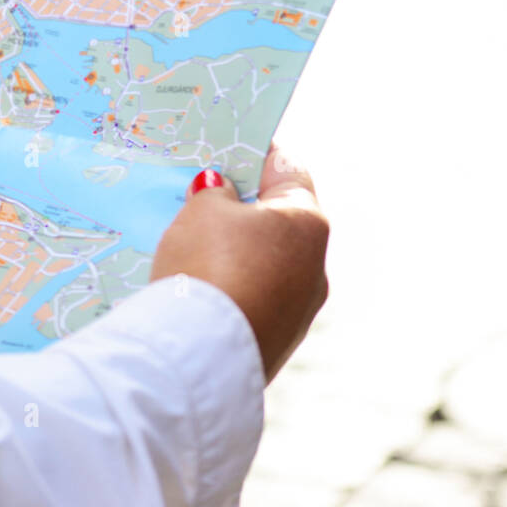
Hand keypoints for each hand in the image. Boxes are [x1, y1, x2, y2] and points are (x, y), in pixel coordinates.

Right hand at [150, 144, 328, 381]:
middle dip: (242, 207)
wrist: (199, 359)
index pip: (286, 169)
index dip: (254, 153)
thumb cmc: (206, 265)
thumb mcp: (201, 210)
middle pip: (277, 220)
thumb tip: (222, 193)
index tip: (227, 147)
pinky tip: (199, 287)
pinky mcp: (278, 343)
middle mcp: (315, 266)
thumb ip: (214, 193)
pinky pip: (254, 299)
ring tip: (192, 244)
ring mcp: (300, 311)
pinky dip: (231, 287)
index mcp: (307, 221)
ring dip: (236, 251)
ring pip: (267, 263)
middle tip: (200, 197)